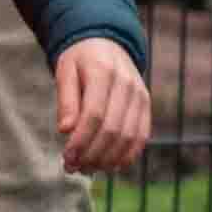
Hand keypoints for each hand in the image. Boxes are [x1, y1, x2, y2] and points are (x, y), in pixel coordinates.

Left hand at [55, 39, 151, 173]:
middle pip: (112, 129)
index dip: (81, 141)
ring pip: (129, 136)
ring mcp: (140, 94)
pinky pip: (141, 135)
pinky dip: (128, 155)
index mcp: (103, 72)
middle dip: (92, 154)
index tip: (66, 158)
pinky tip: (111, 166)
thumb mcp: (65, 71)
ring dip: (108, 159)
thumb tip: (65, 130)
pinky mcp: (146, 104)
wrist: (107, 42)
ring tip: (88, 169)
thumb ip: (66, 100)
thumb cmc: (80, 60)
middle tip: (73, 168)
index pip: (94, 115)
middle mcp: (126, 84)